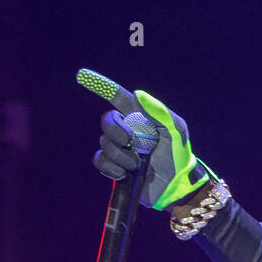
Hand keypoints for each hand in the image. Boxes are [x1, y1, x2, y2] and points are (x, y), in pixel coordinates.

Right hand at [84, 69, 213, 210]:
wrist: (176, 186)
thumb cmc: (179, 155)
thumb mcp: (177, 132)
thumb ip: (161, 112)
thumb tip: (138, 94)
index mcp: (140, 117)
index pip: (118, 97)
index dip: (101, 86)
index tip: (82, 75)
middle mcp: (127, 130)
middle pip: (106, 121)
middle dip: (117, 132)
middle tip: (134, 143)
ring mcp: (119, 149)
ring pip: (105, 143)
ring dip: (123, 156)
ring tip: (139, 165)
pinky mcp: (114, 167)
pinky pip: (101, 161)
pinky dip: (113, 168)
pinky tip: (126, 174)